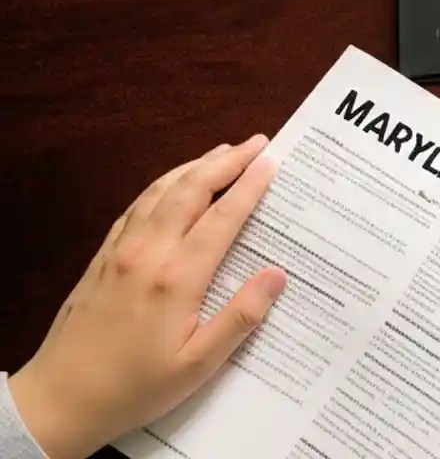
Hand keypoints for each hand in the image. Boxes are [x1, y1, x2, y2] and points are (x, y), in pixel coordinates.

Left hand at [8, 136, 286, 458]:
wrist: (61, 397)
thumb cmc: (134, 387)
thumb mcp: (199, 365)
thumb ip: (241, 318)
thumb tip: (276, 275)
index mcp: (177, 278)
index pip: (222, 217)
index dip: (249, 186)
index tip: (271, 163)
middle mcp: (148, 253)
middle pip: (191, 190)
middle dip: (226, 162)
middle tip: (257, 143)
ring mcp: (121, 251)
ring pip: (161, 190)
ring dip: (195, 165)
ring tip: (223, 151)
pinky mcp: (103, 257)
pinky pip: (137, 206)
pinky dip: (163, 184)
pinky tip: (174, 182)